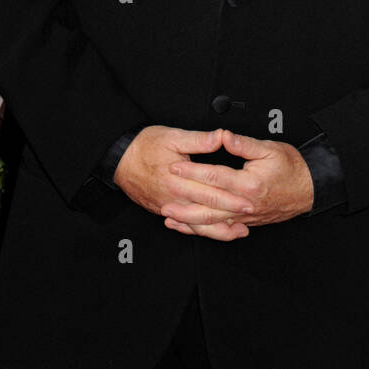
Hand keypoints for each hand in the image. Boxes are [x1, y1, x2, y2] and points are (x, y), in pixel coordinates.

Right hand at [113, 126, 254, 238]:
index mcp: (178, 179)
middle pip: (206, 211)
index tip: (249, 199)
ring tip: (238, 231)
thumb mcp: (172, 136)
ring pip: (196, 224)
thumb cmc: (144, 146)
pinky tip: (212, 230)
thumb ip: (199, 140)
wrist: (118, 158)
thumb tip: (221, 136)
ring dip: (218, 230)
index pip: (210, 192)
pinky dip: (200, 230)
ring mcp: (167, 206)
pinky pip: (184, 224)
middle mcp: (173, 197)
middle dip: (230, 215)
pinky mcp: (163, 210)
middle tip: (251, 215)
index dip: (231, 197)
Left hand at [162, 129, 313, 236]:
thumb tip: (223, 136)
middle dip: (183, 198)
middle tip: (163, 192)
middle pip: (207, 204)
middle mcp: (245, 204)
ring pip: (211, 222)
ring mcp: (245, 216)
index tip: (174, 166)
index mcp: (249, 184)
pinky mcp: (246, 221)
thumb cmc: (293, 168)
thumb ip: (244, 144)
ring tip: (168, 215)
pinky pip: (220, 229)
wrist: (310, 189)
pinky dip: (202, 229)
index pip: (214, 177)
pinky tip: (189, 227)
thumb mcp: (270, 149)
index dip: (192, 172)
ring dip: (188, 220)